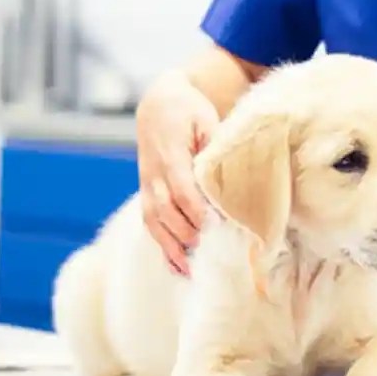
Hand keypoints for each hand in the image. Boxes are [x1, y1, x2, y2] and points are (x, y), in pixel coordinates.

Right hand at [135, 70, 220, 275]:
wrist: (158, 104)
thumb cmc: (188, 110)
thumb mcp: (206, 119)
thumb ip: (215, 145)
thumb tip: (230, 172)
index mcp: (170, 155)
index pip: (183, 191)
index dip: (198, 212)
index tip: (217, 228)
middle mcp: (154, 175)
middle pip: (168, 213)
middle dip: (188, 235)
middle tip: (213, 254)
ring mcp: (147, 186)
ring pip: (155, 223)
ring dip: (173, 248)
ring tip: (193, 271)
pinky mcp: (146, 194)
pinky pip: (150, 225)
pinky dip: (164, 248)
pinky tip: (178, 268)